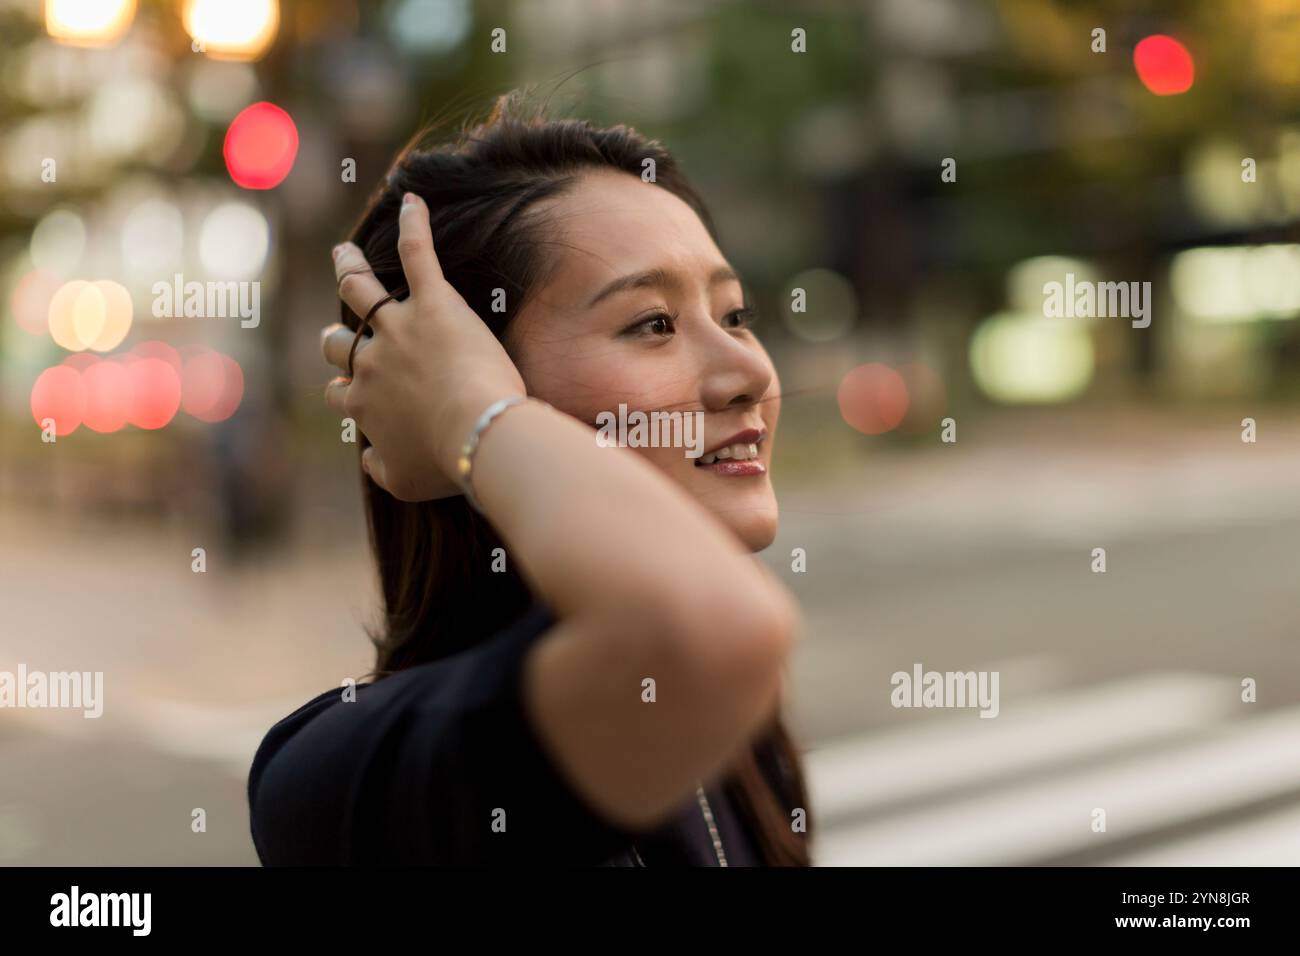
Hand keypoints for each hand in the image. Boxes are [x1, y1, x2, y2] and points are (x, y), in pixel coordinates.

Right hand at [321, 192, 525, 501]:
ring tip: (343, 254)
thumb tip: (368, 455)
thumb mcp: (403, 482)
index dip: (345, 391)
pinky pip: (417, 255)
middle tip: (336, 330)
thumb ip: (379, 468)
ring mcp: (399, 327)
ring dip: (349, 270)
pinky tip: (412, 202)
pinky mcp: (433, 303)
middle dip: (334, 336)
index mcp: (362, 404)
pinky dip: (413, 226)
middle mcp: (370, 361)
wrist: (477, 432)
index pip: (339, 392)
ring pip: (360, 291)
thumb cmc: (446, 462)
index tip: (354, 394)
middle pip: (338, 342)